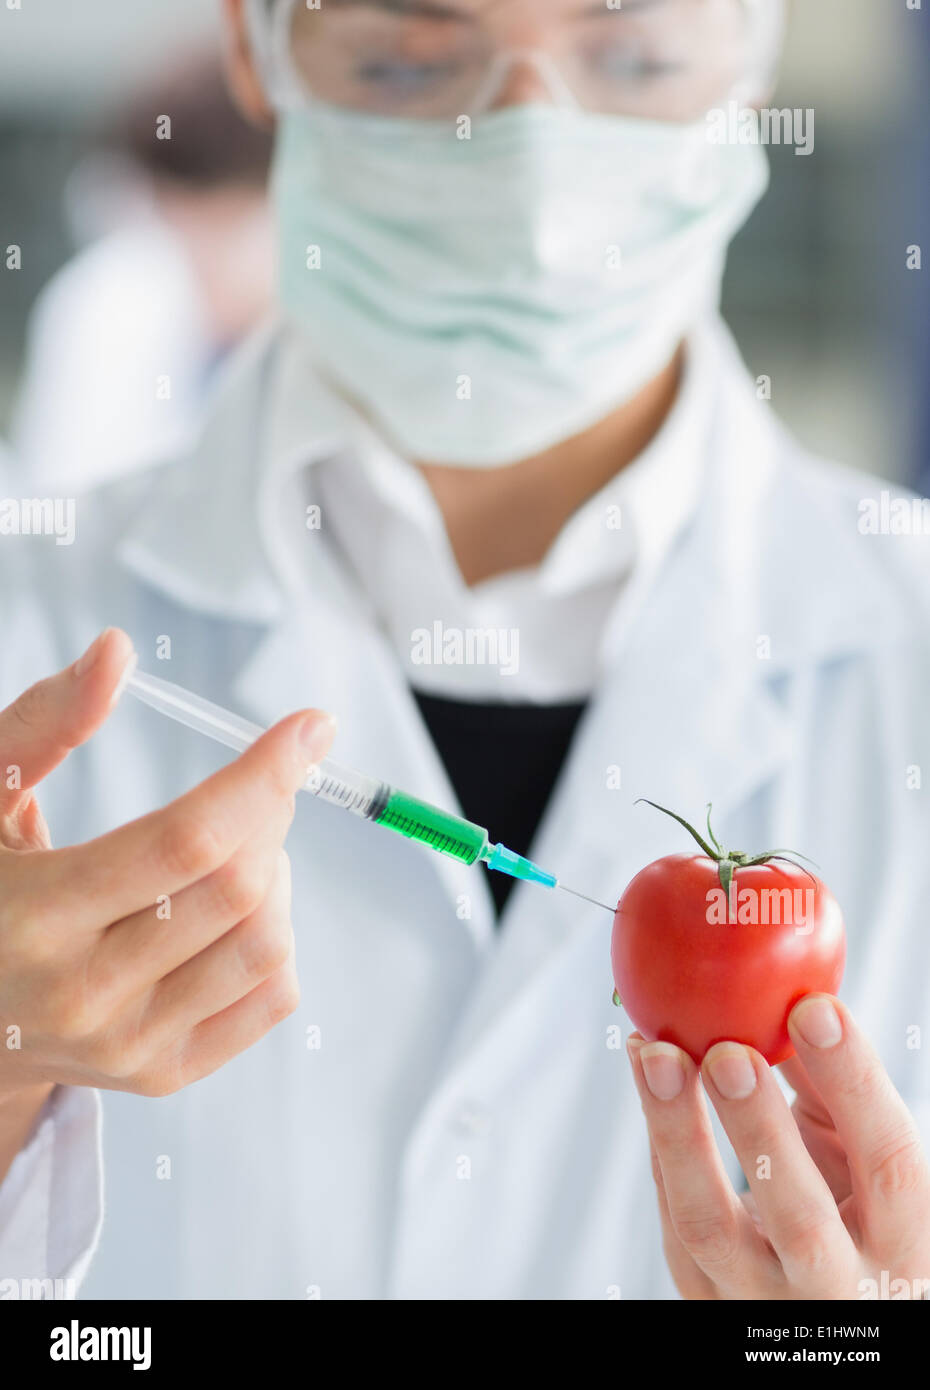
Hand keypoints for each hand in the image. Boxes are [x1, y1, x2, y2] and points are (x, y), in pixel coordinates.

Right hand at [0, 627, 334, 1104]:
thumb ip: (45, 724)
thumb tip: (119, 652)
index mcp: (34, 916)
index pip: (185, 839)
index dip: (262, 775)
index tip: (312, 727)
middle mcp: (83, 995)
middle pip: (236, 889)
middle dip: (270, 812)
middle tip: (259, 782)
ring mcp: (126, 1046)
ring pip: (266, 945)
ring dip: (275, 873)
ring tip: (236, 846)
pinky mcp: (160, 1074)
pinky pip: (270, 998)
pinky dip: (275, 936)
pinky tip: (232, 908)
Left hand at [626, 996, 929, 1298]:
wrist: (822, 1305)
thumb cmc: (850, 1208)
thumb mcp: (862, 1160)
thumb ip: (835, 1092)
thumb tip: (793, 999)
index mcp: (905, 1243)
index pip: (889, 1164)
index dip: (854, 1083)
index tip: (813, 1007)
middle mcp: (841, 1289)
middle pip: (800, 1221)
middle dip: (759, 1130)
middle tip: (725, 1050)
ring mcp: (764, 1303)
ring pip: (709, 1230)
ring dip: (677, 1132)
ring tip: (656, 1052)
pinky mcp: (703, 1300)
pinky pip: (672, 1218)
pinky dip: (657, 1138)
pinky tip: (645, 1069)